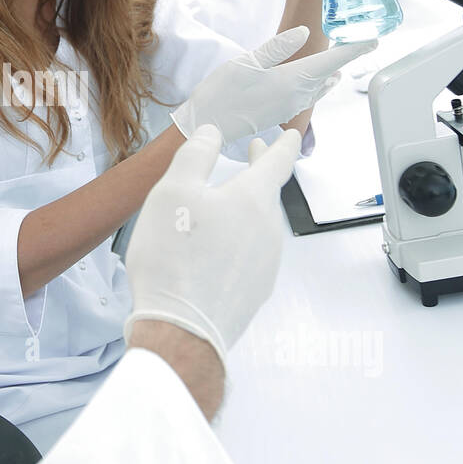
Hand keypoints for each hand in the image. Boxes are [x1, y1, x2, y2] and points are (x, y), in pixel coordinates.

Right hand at [125, 125, 301, 365]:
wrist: (181, 331)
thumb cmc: (174, 259)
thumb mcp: (172, 191)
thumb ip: (195, 154)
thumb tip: (210, 133)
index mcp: (253, 198)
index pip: (278, 160)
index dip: (283, 142)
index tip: (290, 133)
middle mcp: (269, 229)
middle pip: (267, 193)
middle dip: (260, 171)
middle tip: (254, 154)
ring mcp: (266, 263)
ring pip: (257, 225)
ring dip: (242, 211)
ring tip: (217, 207)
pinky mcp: (254, 291)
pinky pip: (248, 255)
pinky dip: (235, 243)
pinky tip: (211, 251)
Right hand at [171, 25, 375, 144]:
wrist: (206, 125)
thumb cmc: (221, 93)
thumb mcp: (247, 61)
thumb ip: (278, 47)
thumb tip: (305, 33)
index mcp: (292, 80)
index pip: (331, 60)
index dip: (354, 48)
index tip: (373, 38)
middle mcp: (296, 95)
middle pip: (330, 73)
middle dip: (346, 57)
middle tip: (363, 42)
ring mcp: (289, 106)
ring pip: (321, 86)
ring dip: (332, 71)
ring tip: (343, 60)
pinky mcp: (281, 112)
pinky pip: (309, 95)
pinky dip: (319, 83)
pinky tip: (318, 80)